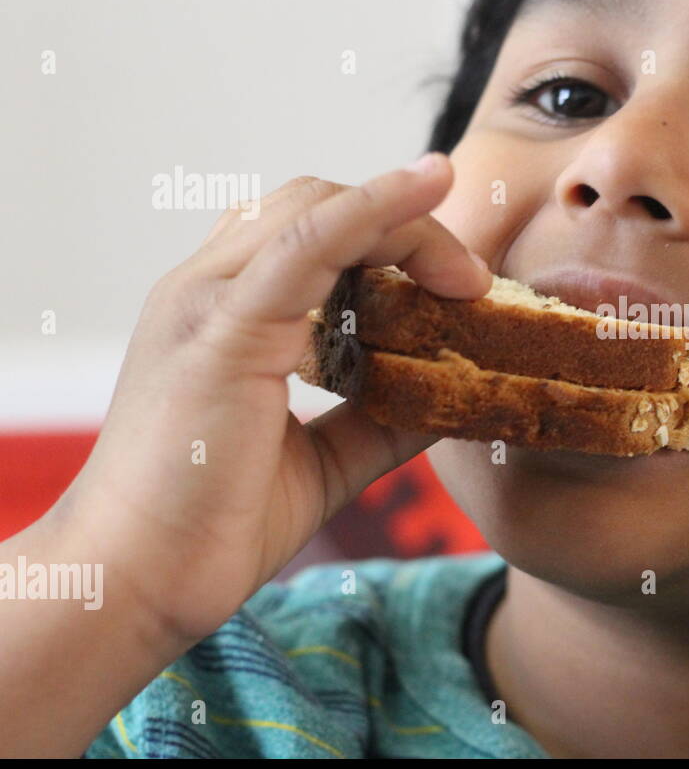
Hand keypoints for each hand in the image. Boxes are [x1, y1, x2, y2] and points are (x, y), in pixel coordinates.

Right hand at [51, 154, 489, 644]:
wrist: (135, 582)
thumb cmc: (212, 522)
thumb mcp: (321, 460)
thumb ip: (378, 420)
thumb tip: (450, 400)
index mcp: (225, 314)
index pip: (311, 235)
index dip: (388, 236)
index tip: (458, 280)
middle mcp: (209, 291)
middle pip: (318, 207)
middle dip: (407, 229)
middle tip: (472, 286)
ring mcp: (209, 303)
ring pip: (317, 211)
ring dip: (406, 224)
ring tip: (468, 276)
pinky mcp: (223, 331)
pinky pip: (306, 246)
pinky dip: (372, 210)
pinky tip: (425, 186)